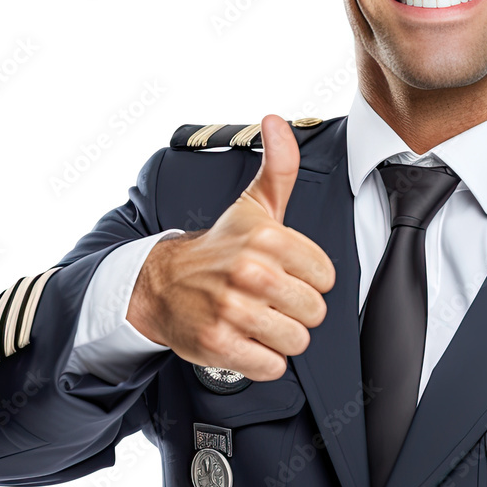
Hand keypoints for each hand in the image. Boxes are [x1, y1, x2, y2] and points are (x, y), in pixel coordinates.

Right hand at [126, 114, 334, 379]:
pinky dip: (262, 360)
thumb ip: (279, 165)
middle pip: (314, 312)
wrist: (161, 283)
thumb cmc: (219, 246)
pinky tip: (246, 340)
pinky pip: (270, 366)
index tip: (286, 274)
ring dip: (280, 336)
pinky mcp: (218, 344)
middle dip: (296, 311)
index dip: (309, 279)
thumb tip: (277, 121)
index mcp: (267, 238)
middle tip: (271, 300)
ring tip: (259, 320)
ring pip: (295, 341)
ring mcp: (232, 310)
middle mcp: (250, 272)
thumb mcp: (254, 204)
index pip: (326, 276)